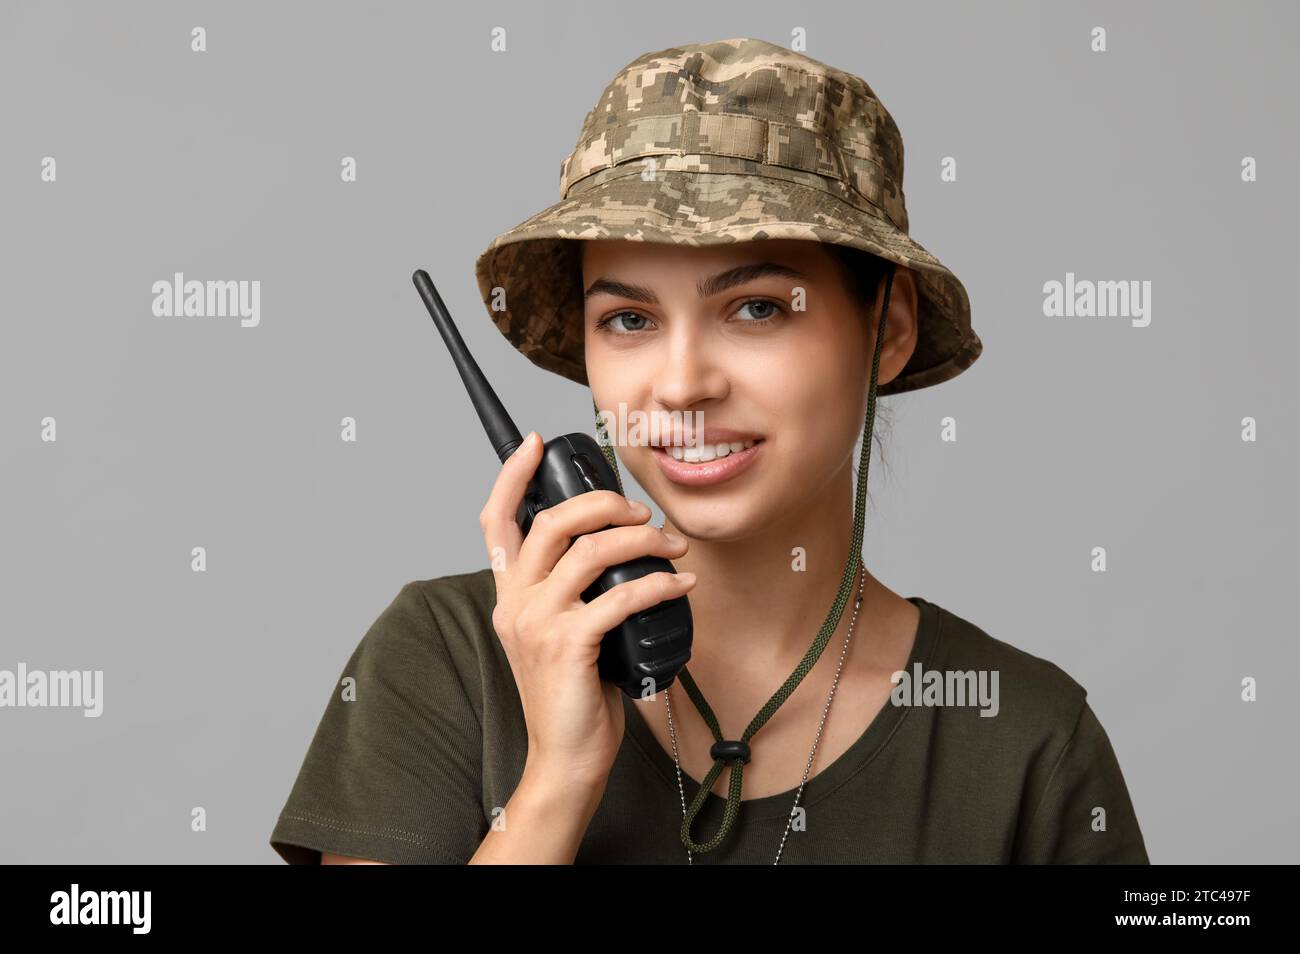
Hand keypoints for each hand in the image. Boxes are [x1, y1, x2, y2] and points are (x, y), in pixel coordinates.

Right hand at [480, 432, 693, 790]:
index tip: (535, 441)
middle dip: (604, 503)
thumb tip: (617, 551)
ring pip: (589, 551)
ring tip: (672, 548)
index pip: (495, 521)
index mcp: (509, 594)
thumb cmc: (573, 694)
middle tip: (642, 514)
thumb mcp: (557, 634)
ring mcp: (538, 623)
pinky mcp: (568, 645)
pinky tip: (680, 584)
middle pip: (551, 522)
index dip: (512, 475)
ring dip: (641, 541)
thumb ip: (569, 594)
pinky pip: (620, 596)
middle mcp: (515, 602)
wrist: (566, 757)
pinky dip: (657, 584)